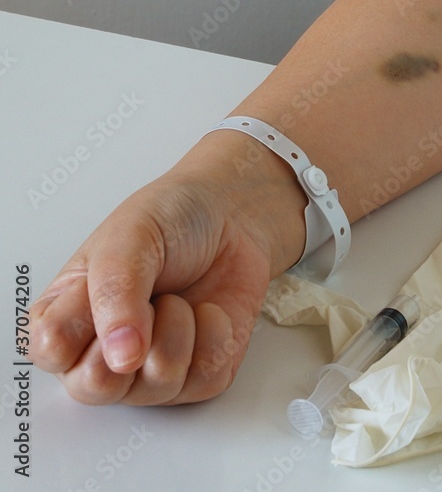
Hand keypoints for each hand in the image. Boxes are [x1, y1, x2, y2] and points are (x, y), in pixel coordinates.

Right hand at [29, 133, 304, 405]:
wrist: (233, 215)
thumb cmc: (172, 218)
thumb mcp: (129, 237)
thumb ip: (113, 292)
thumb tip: (119, 356)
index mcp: (68, 314)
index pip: (48, 351)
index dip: (82, 325)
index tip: (105, 290)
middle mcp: (103, 351)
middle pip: (95, 388)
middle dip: (133, 337)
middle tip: (147, 299)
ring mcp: (147, 371)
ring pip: (156, 385)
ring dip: (178, 329)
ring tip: (177, 297)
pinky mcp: (195, 377)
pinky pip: (204, 379)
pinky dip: (214, 337)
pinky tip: (207, 311)